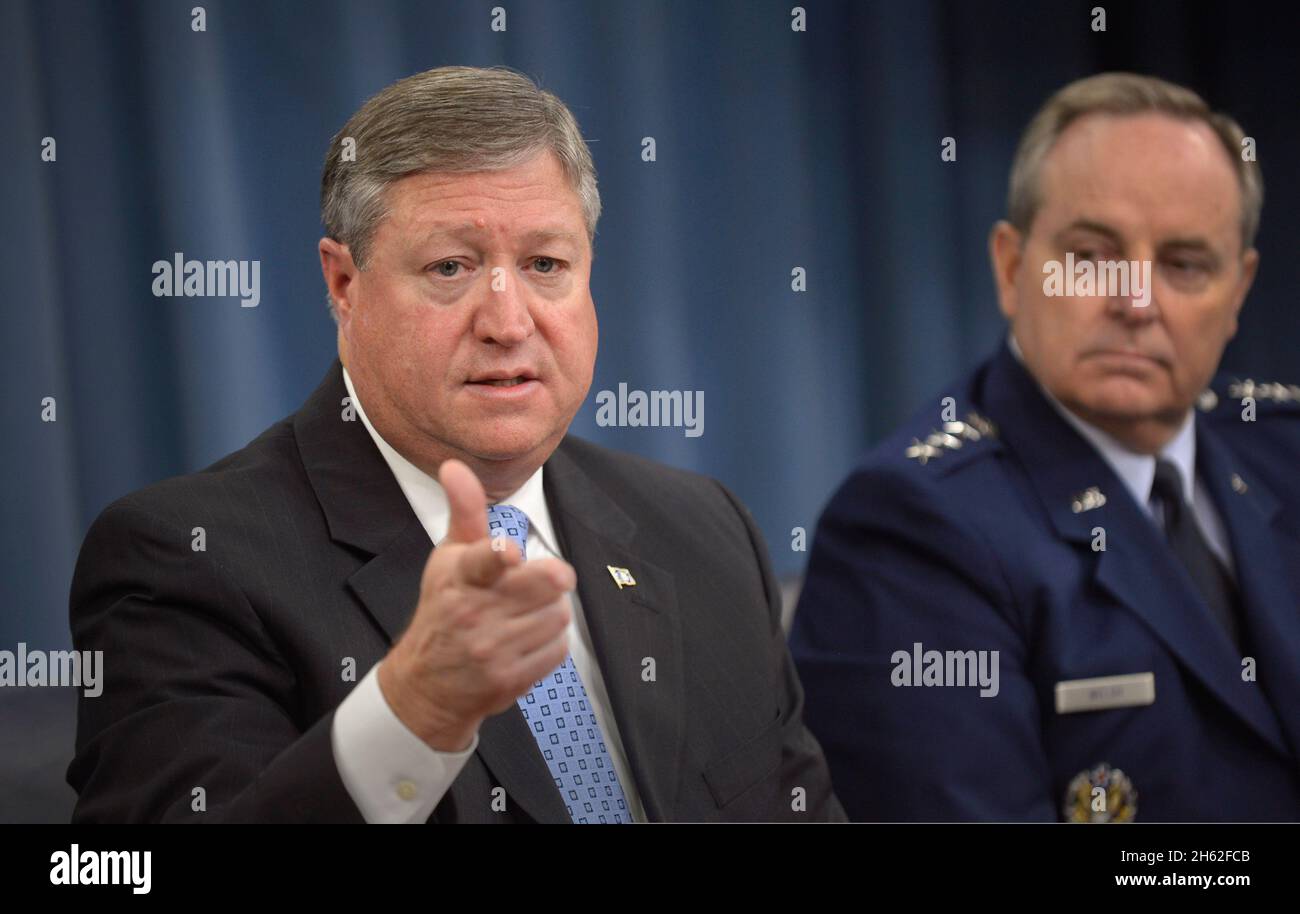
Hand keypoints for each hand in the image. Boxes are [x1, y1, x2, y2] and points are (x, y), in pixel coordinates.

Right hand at [378, 459, 573, 750]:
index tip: (510, 553)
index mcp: (458, 577)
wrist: (425, 686)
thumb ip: (464, 512)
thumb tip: (454, 465)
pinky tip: (527, 640)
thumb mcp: (448, 558)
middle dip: (552, 578)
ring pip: (557, 614)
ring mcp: (490, 650)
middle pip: (543, 584)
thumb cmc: (443, 610)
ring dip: (551, 610)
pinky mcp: (509, 678)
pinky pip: (558, 648)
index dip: (498, 555)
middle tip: (547, 578)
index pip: (481, 562)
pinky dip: (551, 642)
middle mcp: (472, 613)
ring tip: (526, 613)